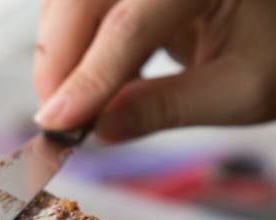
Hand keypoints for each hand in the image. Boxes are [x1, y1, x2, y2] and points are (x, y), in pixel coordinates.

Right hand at [33, 0, 275, 141]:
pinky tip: (93, 76)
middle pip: (81, 0)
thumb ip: (170, 107)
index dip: (89, 77)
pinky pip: (76, 4)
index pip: (130, 25)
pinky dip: (71, 42)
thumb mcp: (243, 88)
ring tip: (78, 100)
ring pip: (67, 1)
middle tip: (57, 117)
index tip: (58, 122)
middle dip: (56, 61)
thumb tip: (102, 127)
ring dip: (59, 52)